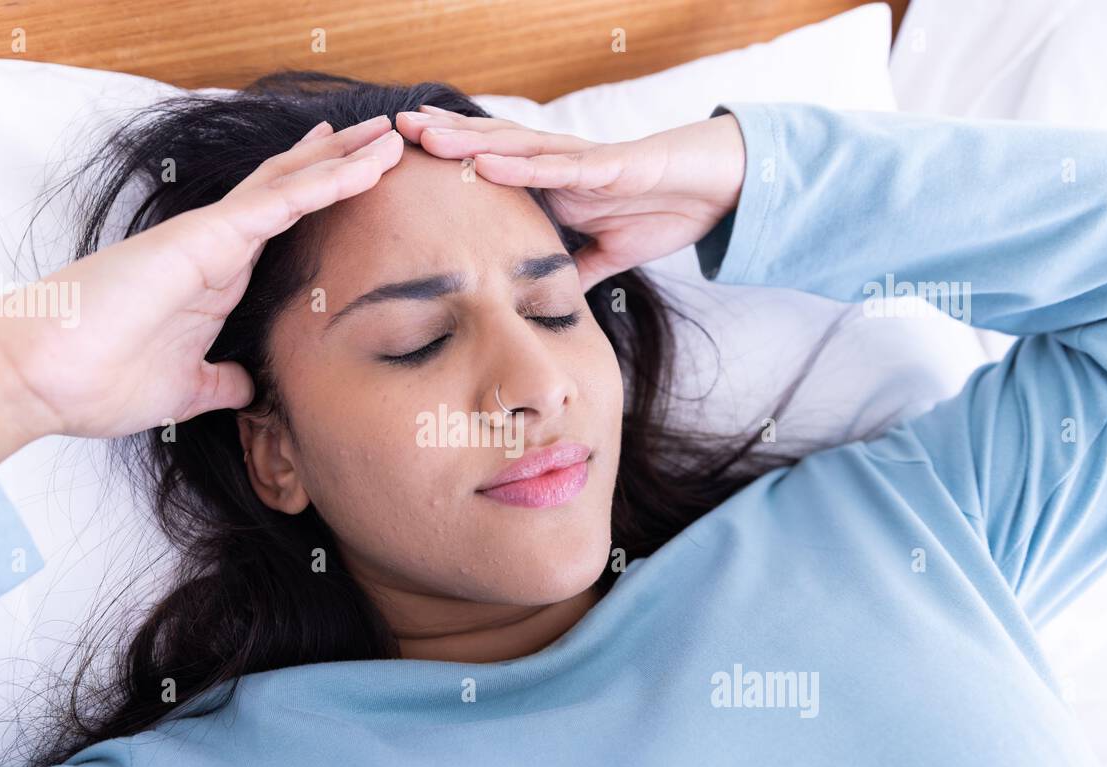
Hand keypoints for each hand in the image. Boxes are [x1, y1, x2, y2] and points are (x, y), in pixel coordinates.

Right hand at [0, 115, 405, 465]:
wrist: (39, 379)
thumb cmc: (98, 381)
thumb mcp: (185, 389)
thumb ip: (221, 381)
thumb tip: (248, 387)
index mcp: (215, 278)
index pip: (279, 226)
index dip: (319, 196)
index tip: (357, 176)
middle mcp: (215, 248)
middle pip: (291, 192)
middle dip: (341, 164)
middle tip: (389, 137)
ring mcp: (208, 238)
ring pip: (292, 187)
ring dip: (346, 160)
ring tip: (394, 135)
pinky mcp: (201, 240)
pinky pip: (276, 203)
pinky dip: (323, 183)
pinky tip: (362, 167)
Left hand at [395, 106, 744, 290]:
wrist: (717, 189)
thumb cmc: (661, 209)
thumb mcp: (606, 254)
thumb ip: (575, 268)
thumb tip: (547, 298)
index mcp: (554, 183)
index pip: (490, 169)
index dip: (449, 162)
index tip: (405, 162)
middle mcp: (560, 164)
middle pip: (489, 147)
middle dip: (441, 138)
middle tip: (390, 129)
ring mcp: (582, 162)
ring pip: (514, 147)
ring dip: (467, 141)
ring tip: (422, 135)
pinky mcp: (611, 166)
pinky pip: (561, 165)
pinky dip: (522, 165)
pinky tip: (487, 161)